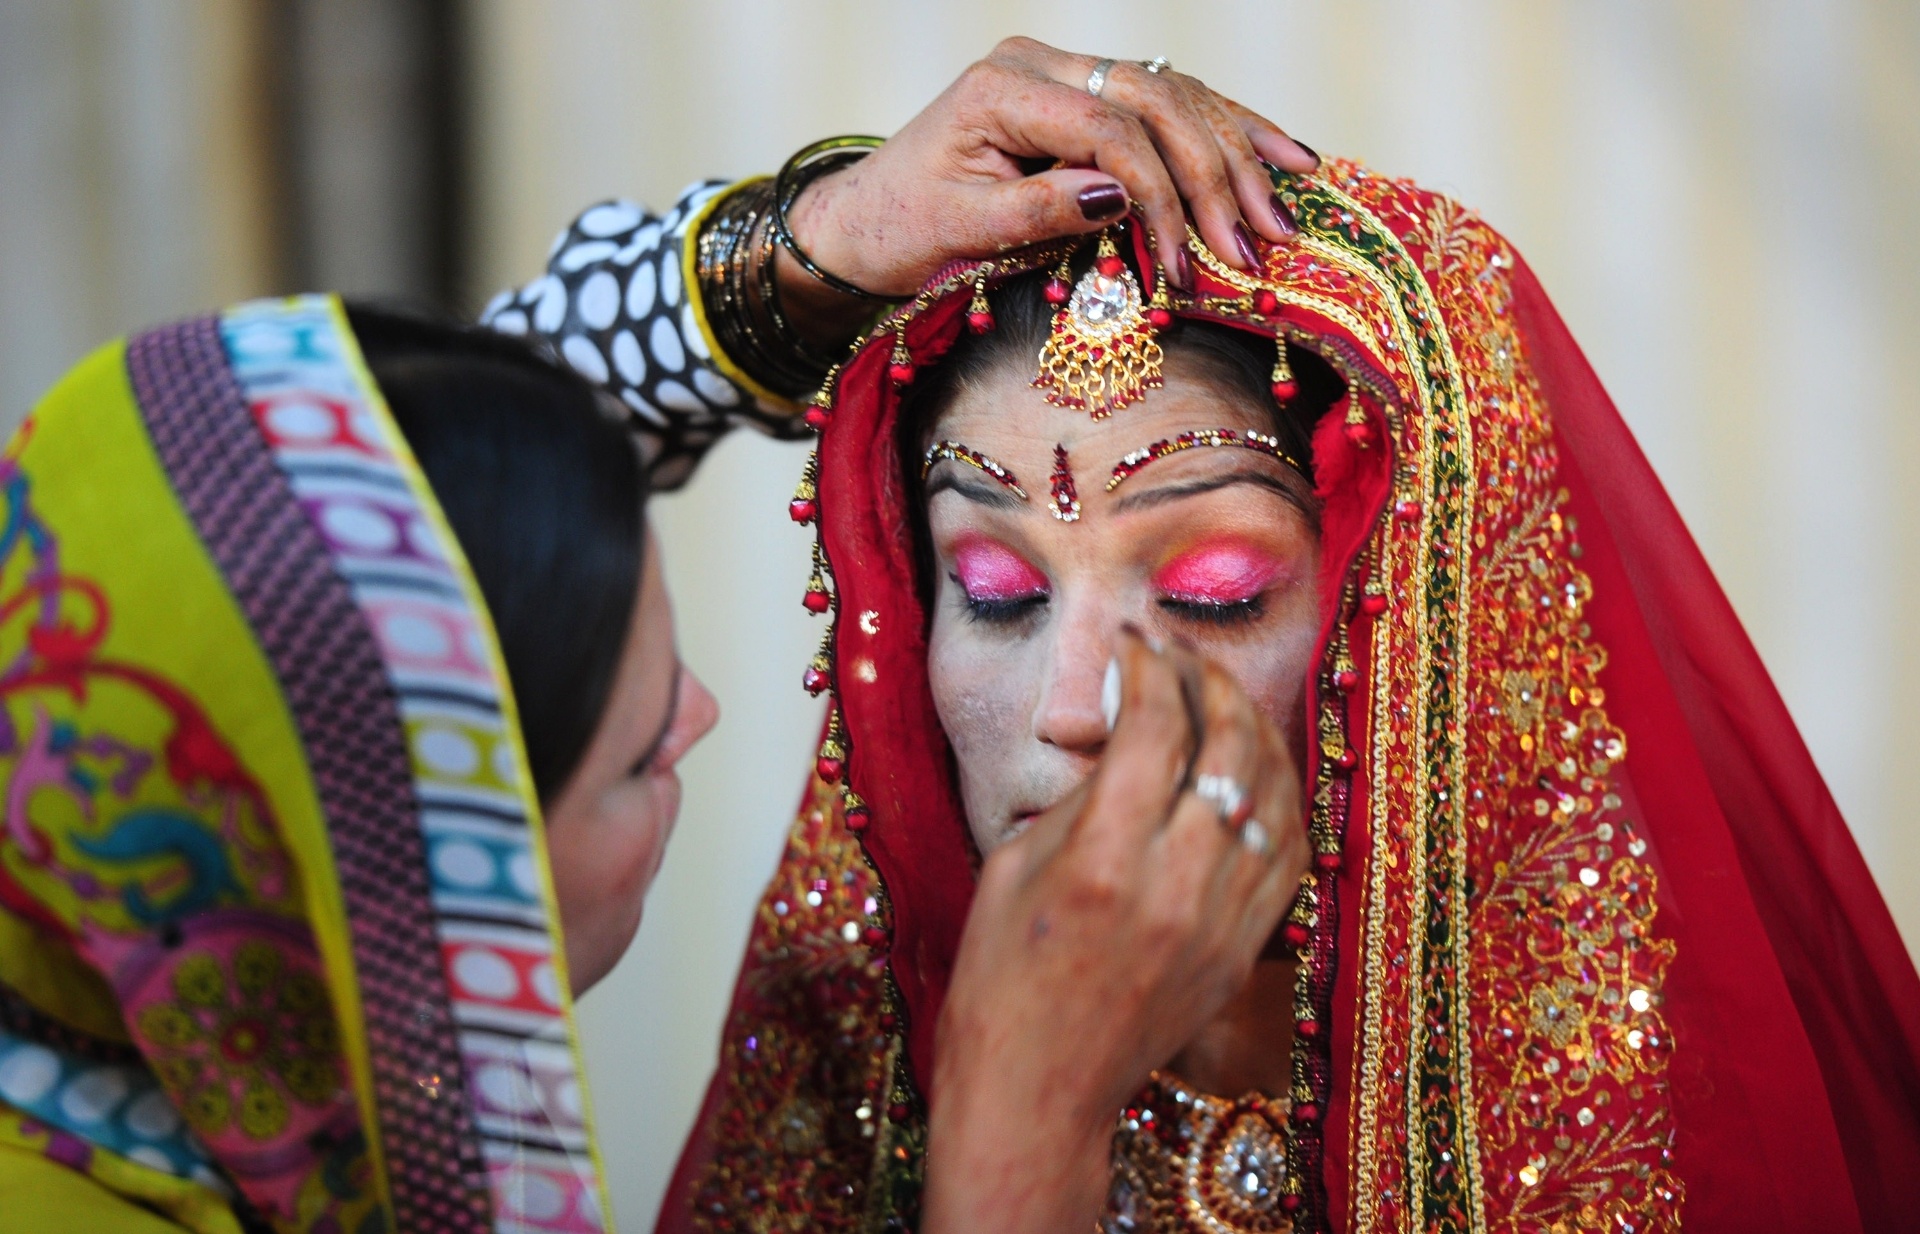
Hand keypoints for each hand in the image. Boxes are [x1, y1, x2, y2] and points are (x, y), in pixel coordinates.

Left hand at [779, 36, 1317, 335]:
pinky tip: (1282, 155)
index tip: (1185, 264)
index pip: (1109, 128)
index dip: (1159, 195)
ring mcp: (1066, 73)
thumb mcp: (958, 230)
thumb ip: (1035, 209)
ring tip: (1284, 210)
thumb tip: (1117, 195)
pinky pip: (1170, 103)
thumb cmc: (903, 230)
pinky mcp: (1085, 95)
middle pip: (1156, 101)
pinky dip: (1226, 133)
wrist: (865, 219)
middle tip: (1253, 244)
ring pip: (1175, 94)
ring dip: (1235, 154)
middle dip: (1213, 176)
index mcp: (1002, 86)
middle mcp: (1039, 63)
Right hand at [920, 630, 1309, 1233]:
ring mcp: (1220, 921)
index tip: (1135, 647)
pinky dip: (1280, 797)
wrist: (1037, 1089)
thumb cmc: (1002, 976)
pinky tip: (1254, 770)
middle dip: (1209, 682)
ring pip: (1274, 793)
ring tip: (1223, 699)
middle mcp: (1174, 885)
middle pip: (1228, 747)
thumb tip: (1128, 727)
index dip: (1149, 668)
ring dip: (1253, 730)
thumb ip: (1081, 793)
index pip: (1154, 726)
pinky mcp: (1243, 951)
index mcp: (1102, 859)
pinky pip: (1290, 852)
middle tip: (1182, 658)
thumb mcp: (1013, 866)